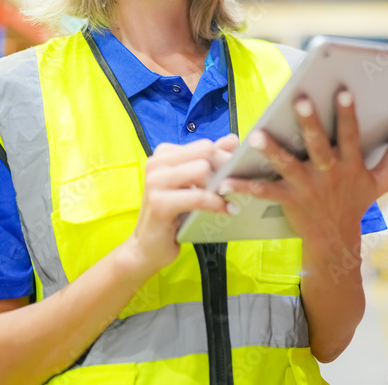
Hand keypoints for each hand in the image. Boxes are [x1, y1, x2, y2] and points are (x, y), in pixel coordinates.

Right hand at [124, 134, 238, 273]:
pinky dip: (217, 204)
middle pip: (205, 152)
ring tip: (231, 199)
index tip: (239, 173)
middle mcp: (156, 163)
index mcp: (163, 155)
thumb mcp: (191, 185)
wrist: (148, 248)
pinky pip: (198, 196)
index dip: (226, 157)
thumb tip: (232, 139)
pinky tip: (228, 211)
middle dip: (227, 168)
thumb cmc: (173, 215)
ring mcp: (155, 181)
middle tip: (238, 185)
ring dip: (222, 186)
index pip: (205, 145)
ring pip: (202, 169)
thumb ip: (209, 161)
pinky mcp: (159, 203)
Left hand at [223, 90, 387, 249]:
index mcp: (351, 165)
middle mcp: (329, 174)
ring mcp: (307, 188)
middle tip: (299, 99)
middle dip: (311, 122)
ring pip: (289, 166)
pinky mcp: (288, 201)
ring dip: (273, 151)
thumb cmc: (356, 203)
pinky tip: (227, 179)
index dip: (348, 114)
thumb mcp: (382, 181)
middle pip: (319, 145)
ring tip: (257, 134)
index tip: (343, 91)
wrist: (337, 243)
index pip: (350, 135)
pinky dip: (246, 186)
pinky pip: (265, 192)